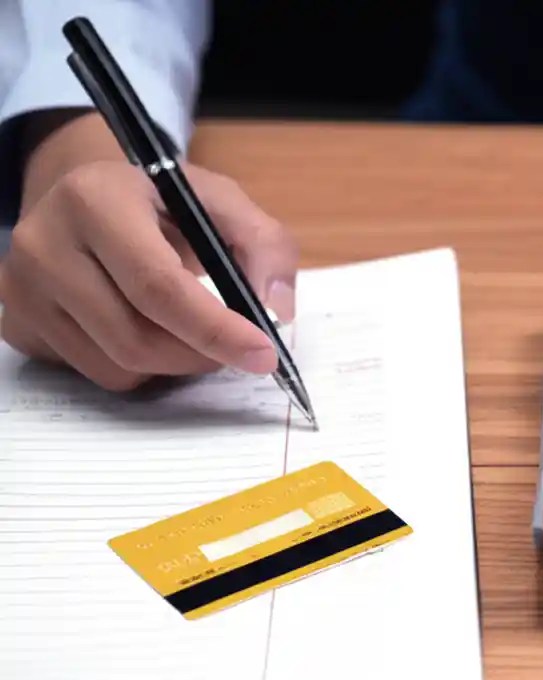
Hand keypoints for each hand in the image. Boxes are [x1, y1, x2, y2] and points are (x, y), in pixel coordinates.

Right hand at [0, 115, 297, 390]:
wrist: (87, 201)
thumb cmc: (161, 203)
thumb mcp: (220, 201)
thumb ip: (264, 244)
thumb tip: (275, 308)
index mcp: (94, 200)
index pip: (157, 286)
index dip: (215, 329)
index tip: (264, 354)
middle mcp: (43, 244)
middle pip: (136, 338)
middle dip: (201, 355)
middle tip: (238, 348)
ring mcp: (22, 289)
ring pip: (116, 366)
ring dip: (173, 365)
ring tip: (192, 331)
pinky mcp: (18, 324)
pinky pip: (94, 373)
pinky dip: (138, 367)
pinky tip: (148, 329)